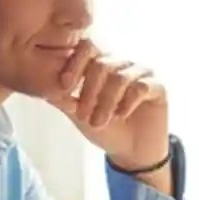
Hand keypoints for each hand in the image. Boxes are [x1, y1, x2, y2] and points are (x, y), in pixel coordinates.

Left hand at [46, 38, 169, 173]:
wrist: (131, 152)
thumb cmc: (105, 129)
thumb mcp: (78, 114)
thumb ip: (63, 98)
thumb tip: (40, 84)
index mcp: (101, 64)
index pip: (87, 48)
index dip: (74, 64)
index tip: (64, 86)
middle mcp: (122, 64)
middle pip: (102, 63)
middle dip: (89, 91)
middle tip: (83, 115)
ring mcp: (141, 73)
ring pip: (120, 77)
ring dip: (106, 102)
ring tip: (99, 121)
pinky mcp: (158, 87)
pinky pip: (140, 87)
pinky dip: (127, 103)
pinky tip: (120, 116)